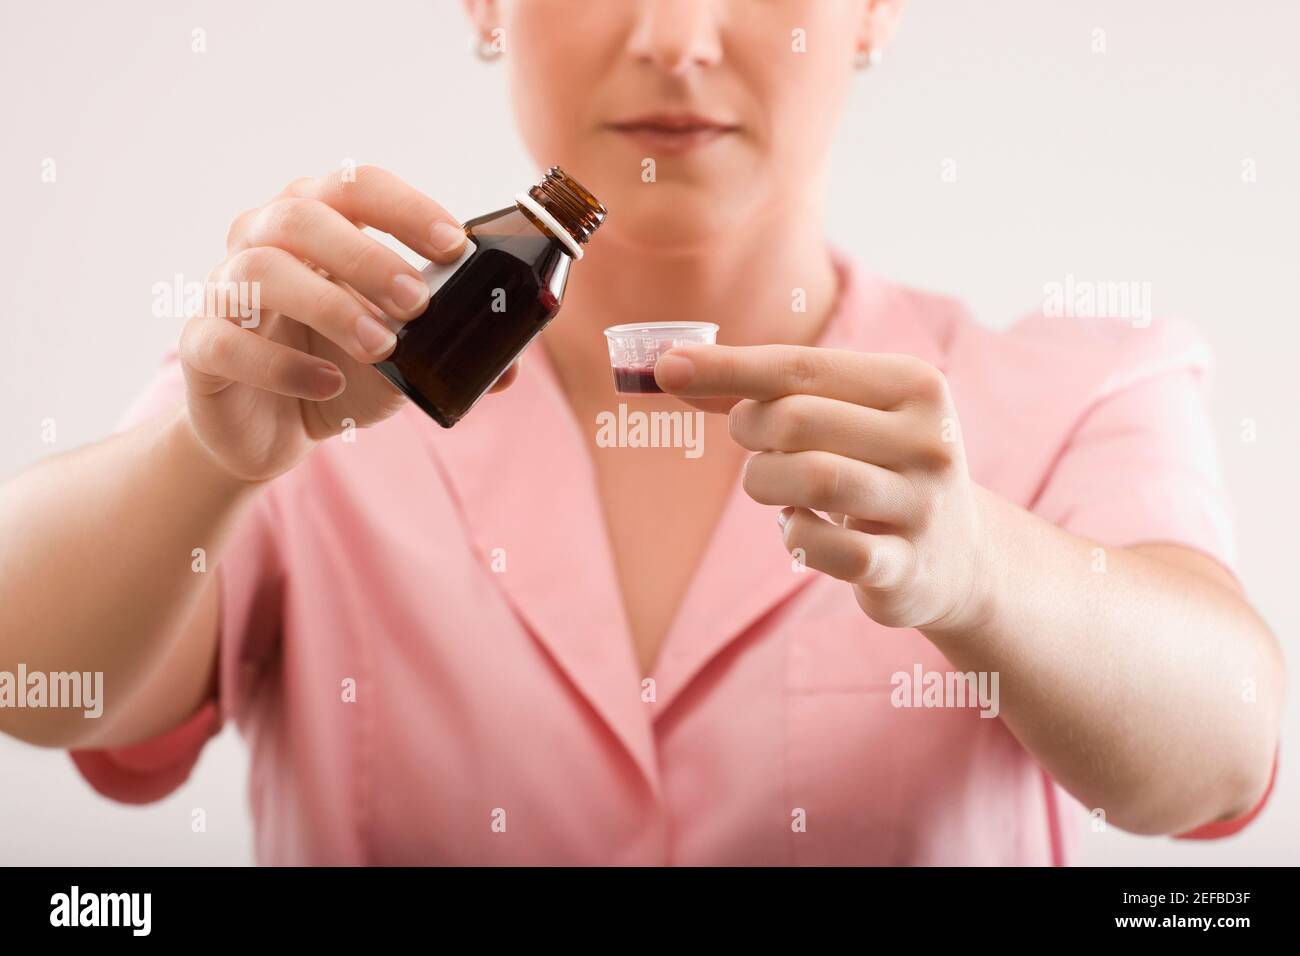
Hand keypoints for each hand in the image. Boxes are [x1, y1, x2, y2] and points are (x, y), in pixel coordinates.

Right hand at [179, 165, 518, 483]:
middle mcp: (261, 242)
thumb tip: (512, 363)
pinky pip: (225, 341)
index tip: (453, 245)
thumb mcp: (402, 359)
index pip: (353, 185)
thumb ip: (451, 349)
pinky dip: (282, 366)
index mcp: (315, 224)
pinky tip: (326, 386)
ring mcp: (223, 291)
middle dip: (368, 255)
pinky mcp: (201, 347)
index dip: (404, 207)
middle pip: (300, 217)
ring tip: (382, 346)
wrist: (270, 431)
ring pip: (260, 271)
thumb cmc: (336, 369)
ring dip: (331, 306)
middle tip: (419, 302)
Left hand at [657, 344, 990, 634]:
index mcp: (915, 386)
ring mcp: (922, 506)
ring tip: (772, 486)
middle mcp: (929, 440)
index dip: (727, 367)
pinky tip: (801, 530)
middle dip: (751, 431)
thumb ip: (764, 392)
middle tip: (753, 447)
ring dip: (764, 482)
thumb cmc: (875, 468)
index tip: (666, 367)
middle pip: (797, 420)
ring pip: (809, 479)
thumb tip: (671, 367)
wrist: (957, 559)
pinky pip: (820, 547)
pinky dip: (792, 535)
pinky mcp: (905, 567)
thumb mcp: (842, 417)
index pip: (801, 367)